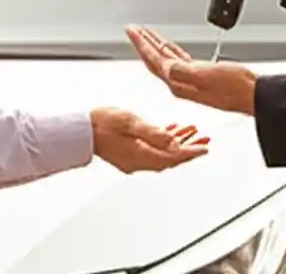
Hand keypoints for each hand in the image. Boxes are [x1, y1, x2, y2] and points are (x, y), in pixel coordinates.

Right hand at [90, 107, 208, 173]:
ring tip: (193, 133)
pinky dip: (164, 141)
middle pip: (171, 158)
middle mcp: (139, 161)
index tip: (205, 148)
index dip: (191, 152)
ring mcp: (133, 158)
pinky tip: (170, 132)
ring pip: (163, 153)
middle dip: (189, 148)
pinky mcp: (128, 153)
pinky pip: (152, 149)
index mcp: (141, 155)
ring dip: (178, 144)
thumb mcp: (130, 123)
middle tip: (204, 141)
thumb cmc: (101, 123)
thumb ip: (153, 132)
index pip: (173, 157)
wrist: (80, 130)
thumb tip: (173, 142)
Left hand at [125, 26, 257, 115]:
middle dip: (143, 43)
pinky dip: (171, 50)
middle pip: (155, 59)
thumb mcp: (207, 76)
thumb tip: (165, 66)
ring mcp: (190, 81)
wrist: (254, 96)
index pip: (154, 59)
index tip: (131, 30)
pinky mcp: (201, 77)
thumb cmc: (236, 88)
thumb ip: (183, 71)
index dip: (141, 43)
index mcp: (179, 82)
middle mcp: (181, 83)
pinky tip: (170, 47)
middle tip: (133, 29)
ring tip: (146, 34)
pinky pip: (179, 60)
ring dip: (155, 45)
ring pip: (165, 59)